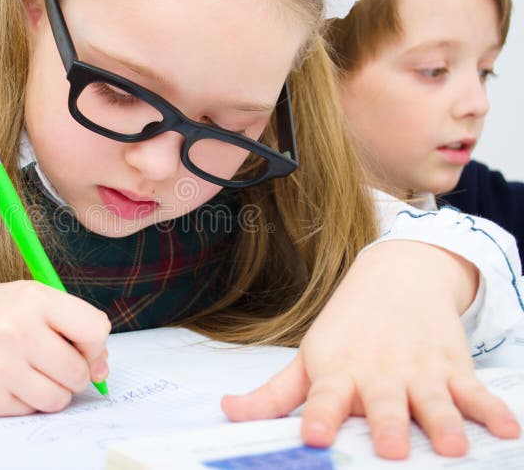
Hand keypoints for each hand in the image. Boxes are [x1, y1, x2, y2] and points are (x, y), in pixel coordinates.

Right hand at [0, 280, 110, 415]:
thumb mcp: (27, 301)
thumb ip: (69, 325)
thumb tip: (102, 367)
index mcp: (34, 299)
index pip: (94, 329)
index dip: (96, 347)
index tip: (86, 351)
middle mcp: (18, 329)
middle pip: (79, 370)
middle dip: (75, 374)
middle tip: (54, 365)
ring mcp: (2, 365)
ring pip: (60, 397)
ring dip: (54, 391)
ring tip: (33, 375)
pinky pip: (34, 410)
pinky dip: (29, 402)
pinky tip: (11, 383)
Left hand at [221, 241, 520, 458]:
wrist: (397, 276)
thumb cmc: (347, 328)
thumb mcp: (308, 356)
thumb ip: (274, 393)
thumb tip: (227, 410)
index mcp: (338, 371)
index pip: (324, 396)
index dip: (320, 415)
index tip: (316, 435)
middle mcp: (378, 372)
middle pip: (383, 401)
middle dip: (387, 424)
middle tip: (390, 448)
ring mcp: (419, 370)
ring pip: (432, 399)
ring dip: (444, 422)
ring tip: (452, 447)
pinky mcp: (452, 367)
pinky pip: (475, 390)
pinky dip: (493, 409)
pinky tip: (508, 428)